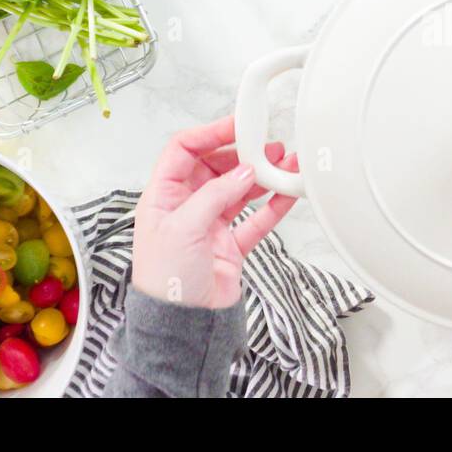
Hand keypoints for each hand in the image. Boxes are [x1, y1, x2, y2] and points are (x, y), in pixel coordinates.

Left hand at [131, 116, 298, 308]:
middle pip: (216, 166)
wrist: (182, 327)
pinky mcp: (231, 244)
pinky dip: (274, 204)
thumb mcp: (182, 229)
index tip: (237, 124)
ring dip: (263, 175)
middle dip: (243, 154)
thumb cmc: (165, 282)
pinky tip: (288, 191)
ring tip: (285, 162)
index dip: (210, 133)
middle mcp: (186, 207)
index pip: (184, 151)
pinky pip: (256, 218)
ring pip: (240, 190)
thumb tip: (243, 170)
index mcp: (163, 197)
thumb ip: (215, 195)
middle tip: (267, 145)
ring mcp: (210, 225)